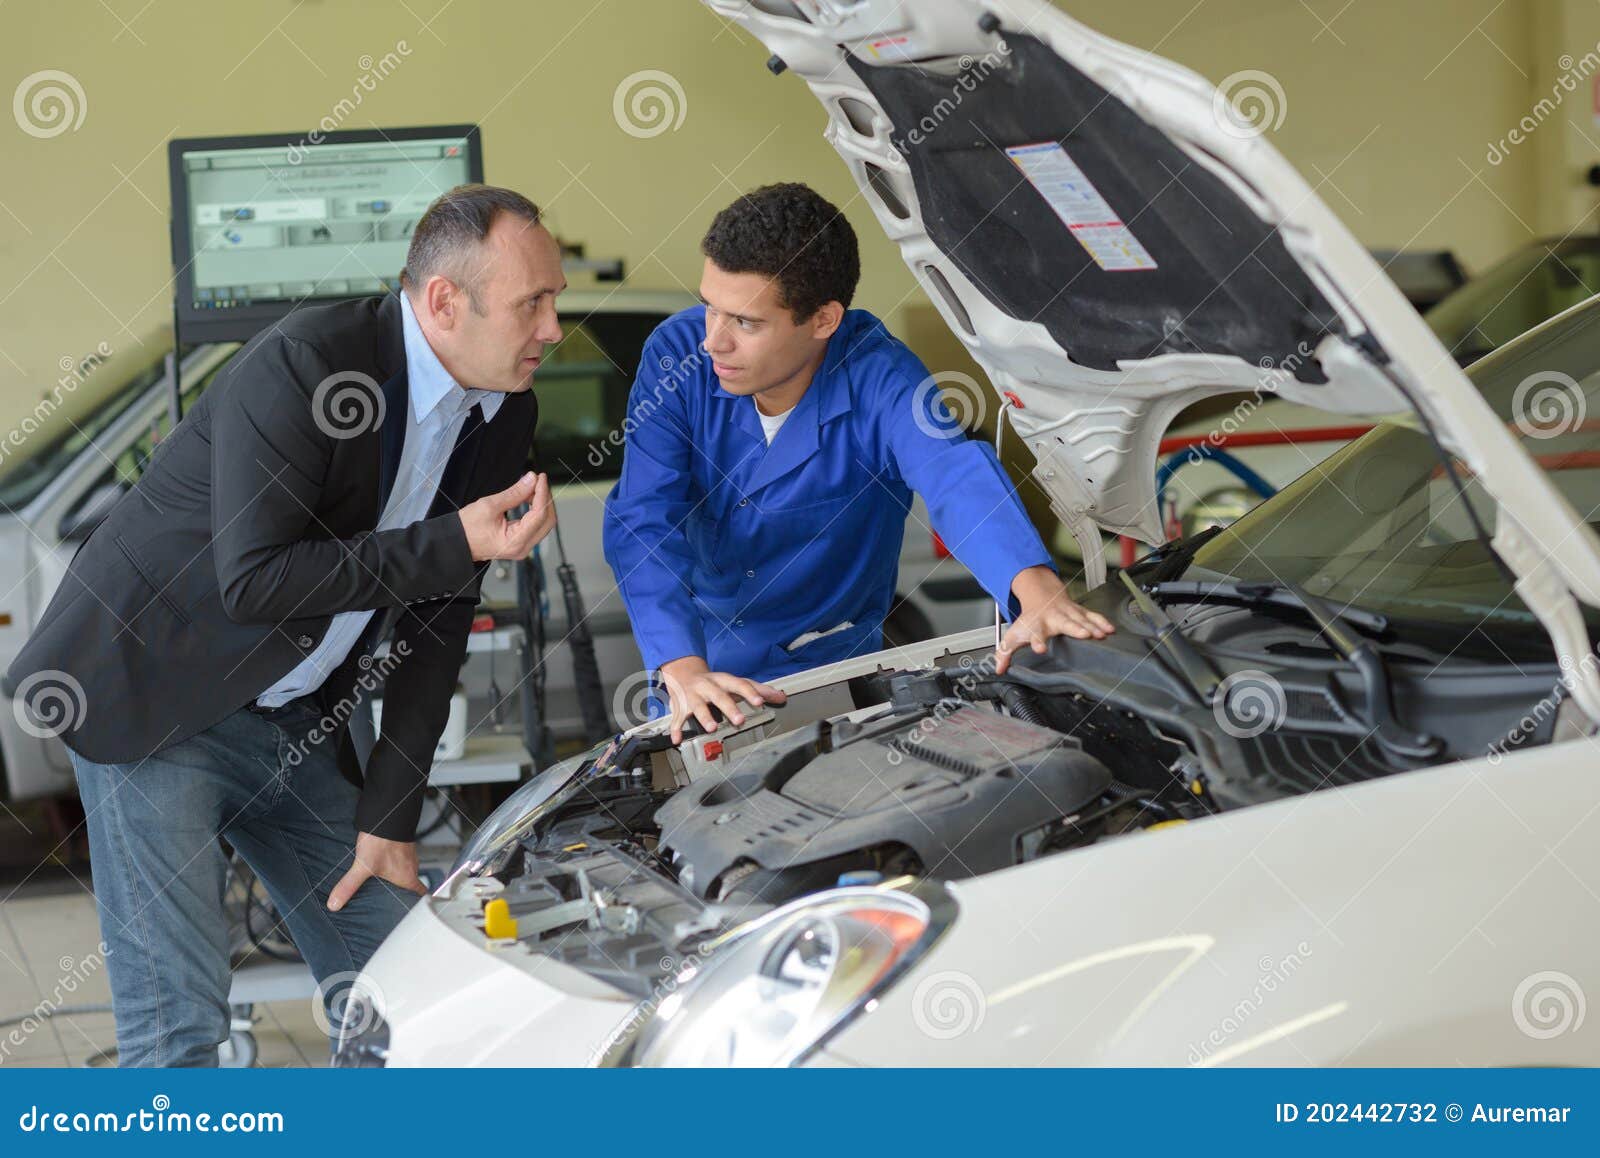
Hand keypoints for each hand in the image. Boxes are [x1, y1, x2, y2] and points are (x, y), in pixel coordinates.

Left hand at [327, 832, 426, 911]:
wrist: (388, 814)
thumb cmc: (382, 841)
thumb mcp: (362, 866)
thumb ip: (348, 886)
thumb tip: (335, 903)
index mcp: (407, 879)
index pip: (420, 896)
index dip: (416, 905)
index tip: (409, 911)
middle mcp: (412, 868)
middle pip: (411, 886)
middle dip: (401, 894)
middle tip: (388, 902)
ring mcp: (409, 857)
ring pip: (405, 872)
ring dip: (396, 878)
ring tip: (382, 885)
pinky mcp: (403, 846)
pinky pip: (401, 861)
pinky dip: (393, 865)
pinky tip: (381, 864)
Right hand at [459, 471, 556, 560]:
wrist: (456, 542)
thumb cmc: (467, 528)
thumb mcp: (489, 506)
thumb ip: (514, 493)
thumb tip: (531, 479)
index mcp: (515, 542)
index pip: (539, 515)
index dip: (542, 493)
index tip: (540, 478)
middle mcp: (523, 548)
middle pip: (548, 521)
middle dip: (545, 498)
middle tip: (538, 480)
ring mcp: (523, 547)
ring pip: (544, 523)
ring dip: (541, 503)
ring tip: (532, 487)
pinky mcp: (520, 543)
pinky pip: (536, 525)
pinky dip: (535, 510)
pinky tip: (529, 497)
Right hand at [660, 656, 786, 743]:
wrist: (682, 672)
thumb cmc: (714, 682)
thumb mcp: (735, 682)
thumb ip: (758, 690)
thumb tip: (781, 697)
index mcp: (723, 681)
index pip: (739, 684)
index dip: (750, 693)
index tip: (759, 702)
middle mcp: (708, 687)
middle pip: (719, 696)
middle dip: (729, 707)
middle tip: (740, 720)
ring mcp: (693, 696)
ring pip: (698, 706)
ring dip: (705, 717)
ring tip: (712, 727)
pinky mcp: (680, 707)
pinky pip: (677, 718)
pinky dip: (676, 729)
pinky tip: (678, 739)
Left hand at [994, 565, 1115, 674]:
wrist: (1040, 593)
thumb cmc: (1029, 618)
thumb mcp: (1013, 635)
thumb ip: (1005, 652)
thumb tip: (998, 669)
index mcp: (1037, 626)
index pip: (1036, 634)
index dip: (1038, 641)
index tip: (1040, 648)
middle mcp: (1054, 619)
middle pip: (1065, 623)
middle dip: (1074, 628)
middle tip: (1083, 635)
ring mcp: (1068, 614)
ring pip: (1081, 619)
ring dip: (1092, 626)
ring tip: (1101, 635)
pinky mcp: (1078, 612)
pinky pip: (1092, 616)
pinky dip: (1101, 622)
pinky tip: (1110, 629)